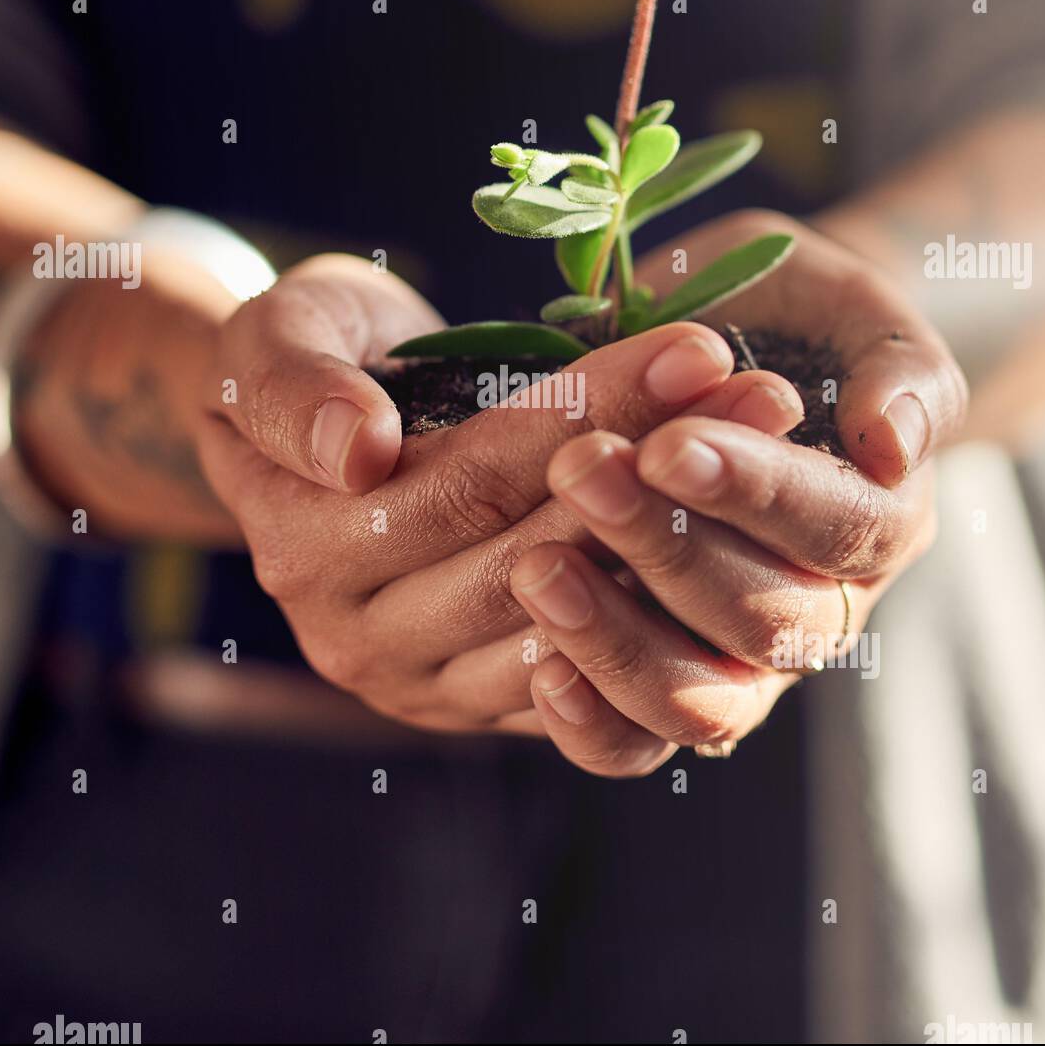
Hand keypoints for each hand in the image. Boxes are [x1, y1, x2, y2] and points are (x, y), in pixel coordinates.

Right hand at [195, 254, 778, 733]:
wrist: (318, 441)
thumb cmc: (306, 362)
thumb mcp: (274, 339)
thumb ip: (295, 388)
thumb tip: (360, 455)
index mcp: (306, 547)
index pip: (474, 478)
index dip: (590, 412)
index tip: (698, 347)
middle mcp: (361, 638)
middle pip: (540, 551)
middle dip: (663, 469)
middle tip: (770, 397)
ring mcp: (425, 685)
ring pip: (577, 619)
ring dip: (682, 533)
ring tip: (768, 449)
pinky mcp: (481, 706)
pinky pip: (589, 677)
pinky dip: (662, 607)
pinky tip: (733, 536)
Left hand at [511, 211, 966, 774]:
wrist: (727, 351)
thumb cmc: (790, 318)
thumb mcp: (850, 309)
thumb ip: (898, 367)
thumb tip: (895, 441)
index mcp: (881, 521)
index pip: (839, 527)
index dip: (755, 494)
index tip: (667, 444)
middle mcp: (822, 609)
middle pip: (764, 618)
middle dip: (665, 546)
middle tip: (578, 469)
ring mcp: (744, 665)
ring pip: (701, 699)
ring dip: (617, 638)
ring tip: (536, 567)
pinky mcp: (667, 691)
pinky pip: (638, 743)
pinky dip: (591, 721)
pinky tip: (538, 666)